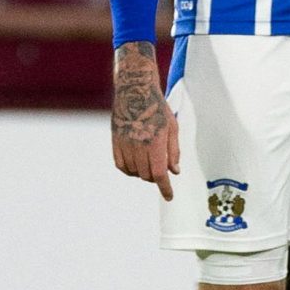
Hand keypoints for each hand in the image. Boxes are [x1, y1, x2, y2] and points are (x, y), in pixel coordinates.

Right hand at [111, 42, 179, 199]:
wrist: (134, 92)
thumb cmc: (159, 109)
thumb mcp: (173, 128)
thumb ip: (174, 151)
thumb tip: (175, 171)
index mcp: (155, 142)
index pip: (159, 173)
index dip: (165, 188)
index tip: (170, 197)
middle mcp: (138, 145)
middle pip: (146, 175)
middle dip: (156, 178)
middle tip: (162, 172)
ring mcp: (124, 144)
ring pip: (133, 172)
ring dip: (143, 174)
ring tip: (150, 164)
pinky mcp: (114, 142)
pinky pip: (121, 166)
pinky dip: (129, 170)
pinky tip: (136, 165)